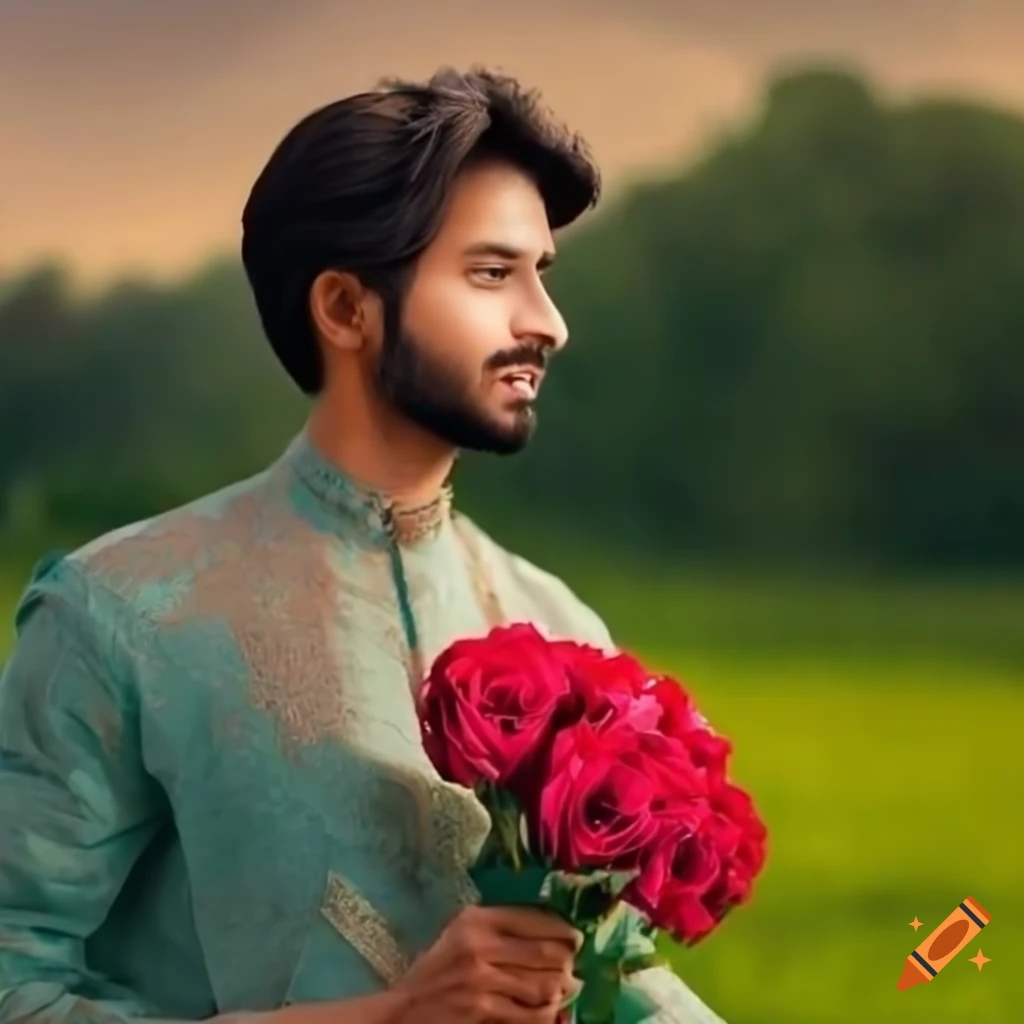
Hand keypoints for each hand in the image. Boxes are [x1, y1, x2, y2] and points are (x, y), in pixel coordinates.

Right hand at [390, 905, 581, 1022]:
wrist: (403, 1011)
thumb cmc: (437, 970)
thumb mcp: (462, 936)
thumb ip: (501, 930)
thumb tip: (553, 935)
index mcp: (477, 919)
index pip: (535, 918)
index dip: (564, 930)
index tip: (576, 938)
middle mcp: (480, 944)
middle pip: (547, 952)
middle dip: (568, 963)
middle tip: (574, 967)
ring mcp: (482, 979)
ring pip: (544, 985)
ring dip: (562, 990)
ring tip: (566, 989)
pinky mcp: (482, 1010)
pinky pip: (531, 1014)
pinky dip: (546, 1014)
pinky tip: (549, 1012)